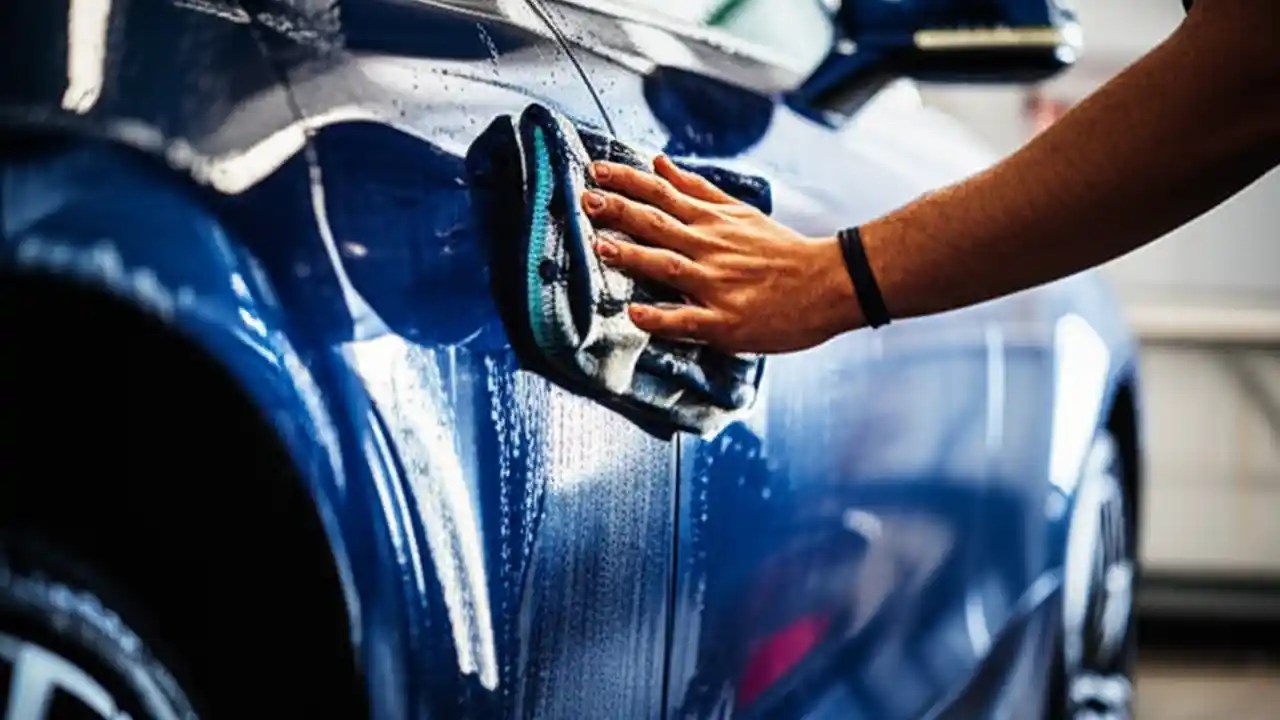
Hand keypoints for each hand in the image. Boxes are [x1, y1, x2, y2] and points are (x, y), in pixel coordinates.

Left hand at [582, 155, 860, 353]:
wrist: (829, 284)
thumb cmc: (781, 251)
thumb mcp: (740, 211)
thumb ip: (696, 189)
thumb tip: (659, 162)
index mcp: (712, 222)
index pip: (662, 194)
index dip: (627, 181)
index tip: (596, 169)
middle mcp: (711, 248)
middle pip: (659, 224)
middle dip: (620, 210)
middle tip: (586, 199)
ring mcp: (717, 285)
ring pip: (668, 266)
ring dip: (634, 256)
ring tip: (602, 247)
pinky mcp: (726, 321)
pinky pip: (688, 319)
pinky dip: (661, 317)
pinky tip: (636, 314)